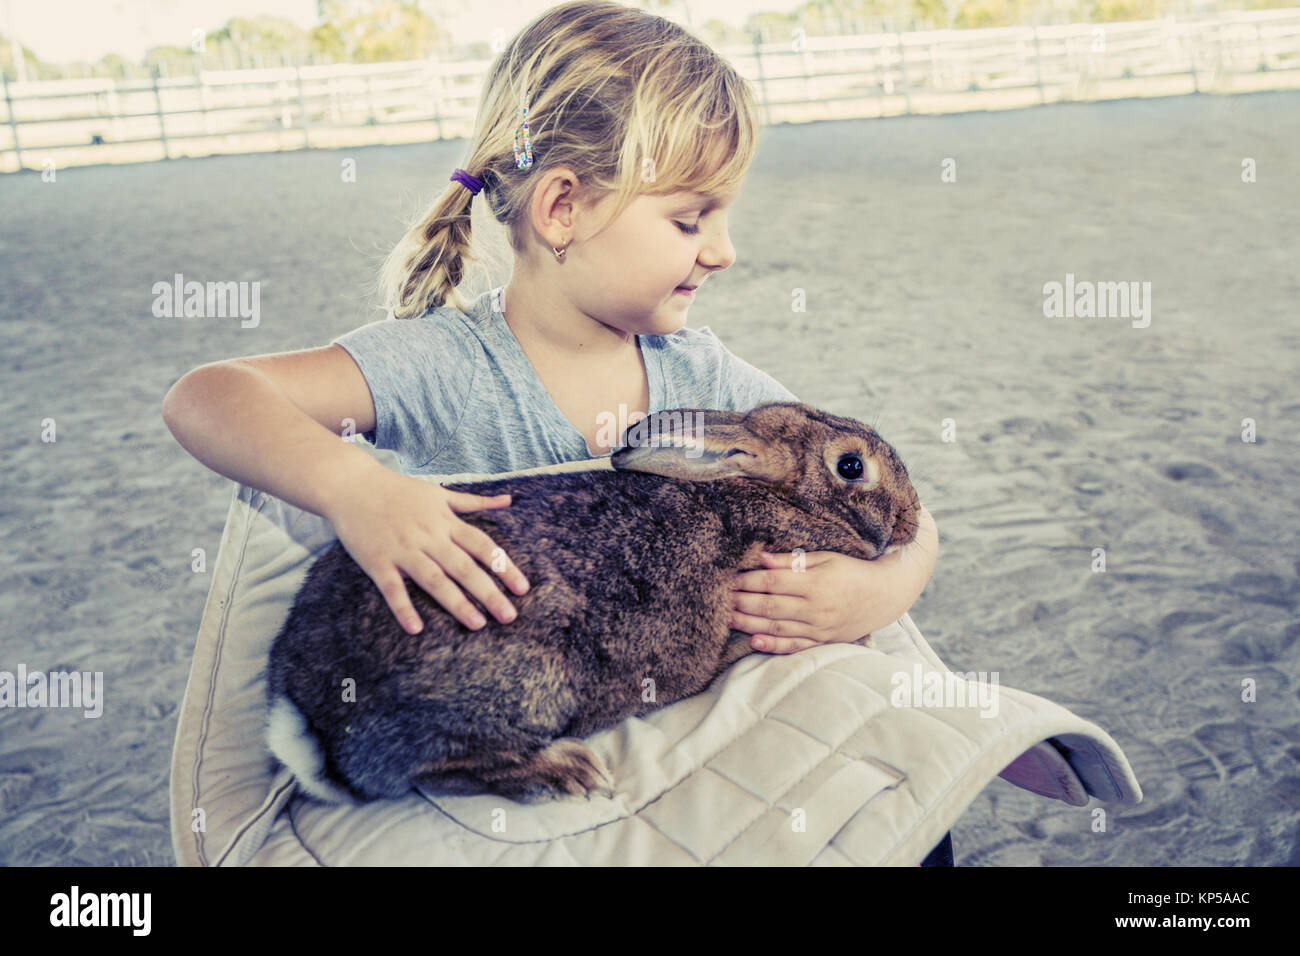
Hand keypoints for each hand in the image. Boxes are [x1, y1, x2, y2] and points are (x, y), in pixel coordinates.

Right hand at [323, 468, 529, 634]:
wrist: (350, 484)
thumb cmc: (398, 490)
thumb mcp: (439, 492)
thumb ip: (474, 501)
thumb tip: (509, 500)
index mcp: (445, 521)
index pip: (482, 545)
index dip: (503, 566)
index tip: (523, 588)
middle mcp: (428, 536)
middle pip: (463, 567)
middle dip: (488, 592)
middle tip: (509, 617)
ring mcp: (402, 549)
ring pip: (433, 579)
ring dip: (456, 603)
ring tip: (478, 624)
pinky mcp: (376, 561)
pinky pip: (392, 588)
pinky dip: (403, 607)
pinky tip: (416, 629)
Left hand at [729, 509, 938, 653]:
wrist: (885, 596)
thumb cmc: (852, 571)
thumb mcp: (827, 558)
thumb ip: (793, 560)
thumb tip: (761, 557)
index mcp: (816, 583)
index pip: (773, 582)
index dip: (748, 580)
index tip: (729, 578)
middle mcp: (816, 608)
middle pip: (770, 606)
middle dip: (742, 603)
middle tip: (720, 599)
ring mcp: (819, 628)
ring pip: (777, 628)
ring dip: (749, 624)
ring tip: (727, 619)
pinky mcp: (822, 641)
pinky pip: (794, 646)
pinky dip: (773, 646)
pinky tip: (753, 642)